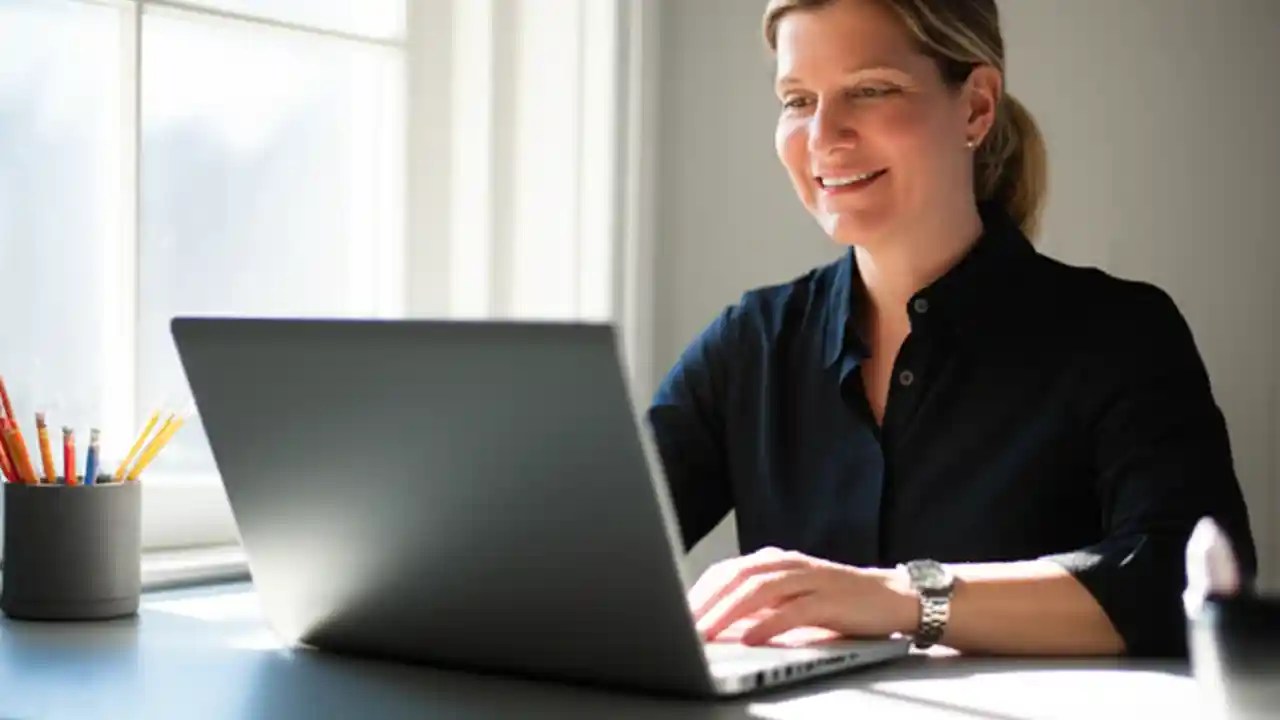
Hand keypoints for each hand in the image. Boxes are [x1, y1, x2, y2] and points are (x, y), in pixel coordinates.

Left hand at [688, 547, 917, 645]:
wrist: (893, 596)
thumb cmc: (838, 601)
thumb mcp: (793, 598)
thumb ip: (760, 605)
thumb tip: (718, 623)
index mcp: (775, 562)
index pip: (728, 570)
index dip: (701, 590)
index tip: (678, 611)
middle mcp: (788, 565)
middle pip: (738, 577)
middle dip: (707, 601)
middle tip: (683, 623)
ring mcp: (810, 580)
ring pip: (760, 590)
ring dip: (728, 612)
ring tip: (707, 631)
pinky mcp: (829, 600)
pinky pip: (794, 611)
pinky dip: (769, 625)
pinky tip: (751, 638)